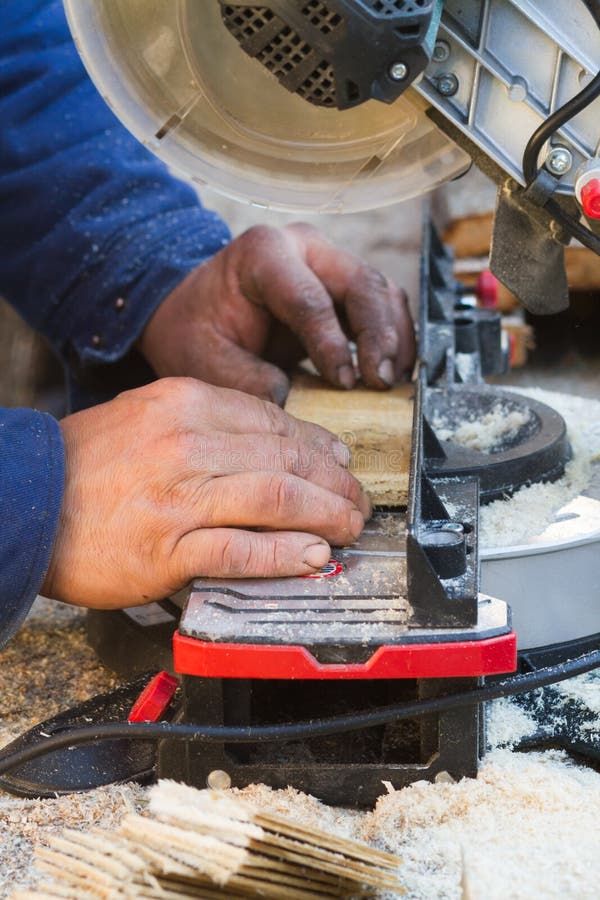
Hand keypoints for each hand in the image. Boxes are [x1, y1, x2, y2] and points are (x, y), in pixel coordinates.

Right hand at [42, 378, 369, 608]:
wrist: (24, 500)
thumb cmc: (87, 463)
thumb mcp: (146, 417)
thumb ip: (205, 425)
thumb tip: (269, 448)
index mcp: (184, 403)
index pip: (274, 422)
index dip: (320, 446)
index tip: (341, 462)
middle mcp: (186, 442)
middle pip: (287, 459)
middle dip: (335, 483)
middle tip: (357, 500)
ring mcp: (177, 496)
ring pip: (275, 499)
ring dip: (325, 515)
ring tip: (349, 527)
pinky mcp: (165, 548)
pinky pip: (240, 550)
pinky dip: (284, 555)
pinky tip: (312, 556)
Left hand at [139, 223, 414, 404]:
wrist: (195, 315)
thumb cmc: (197, 333)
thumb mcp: (205, 361)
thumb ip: (247, 381)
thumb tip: (293, 401)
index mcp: (263, 253)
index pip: (310, 298)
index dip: (332, 343)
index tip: (344, 383)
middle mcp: (304, 248)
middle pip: (361, 284)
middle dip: (379, 335)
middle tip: (381, 382)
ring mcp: (329, 263)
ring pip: (381, 292)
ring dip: (395, 338)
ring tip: (392, 382)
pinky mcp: (344, 287)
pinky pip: (383, 307)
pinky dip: (394, 339)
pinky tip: (392, 374)